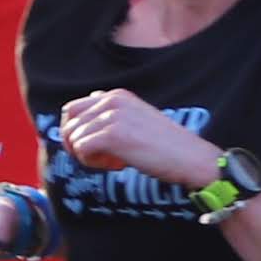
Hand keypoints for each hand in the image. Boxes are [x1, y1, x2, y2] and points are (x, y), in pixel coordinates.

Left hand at [58, 88, 212, 187]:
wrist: (191, 158)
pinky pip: (81, 150)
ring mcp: (112, 117)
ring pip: (74, 139)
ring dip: (88, 156)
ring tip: (114, 162)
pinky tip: (115, 165)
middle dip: (74, 143)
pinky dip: (92, 163)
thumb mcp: (138, 119)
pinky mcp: (112, 135)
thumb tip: (88, 106)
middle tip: (97, 157)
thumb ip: (112, 112)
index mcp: (118, 95)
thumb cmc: (168, 145)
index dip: (78, 131)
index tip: (98, 146)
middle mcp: (112, 101)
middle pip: (68, 122)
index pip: (74, 109)